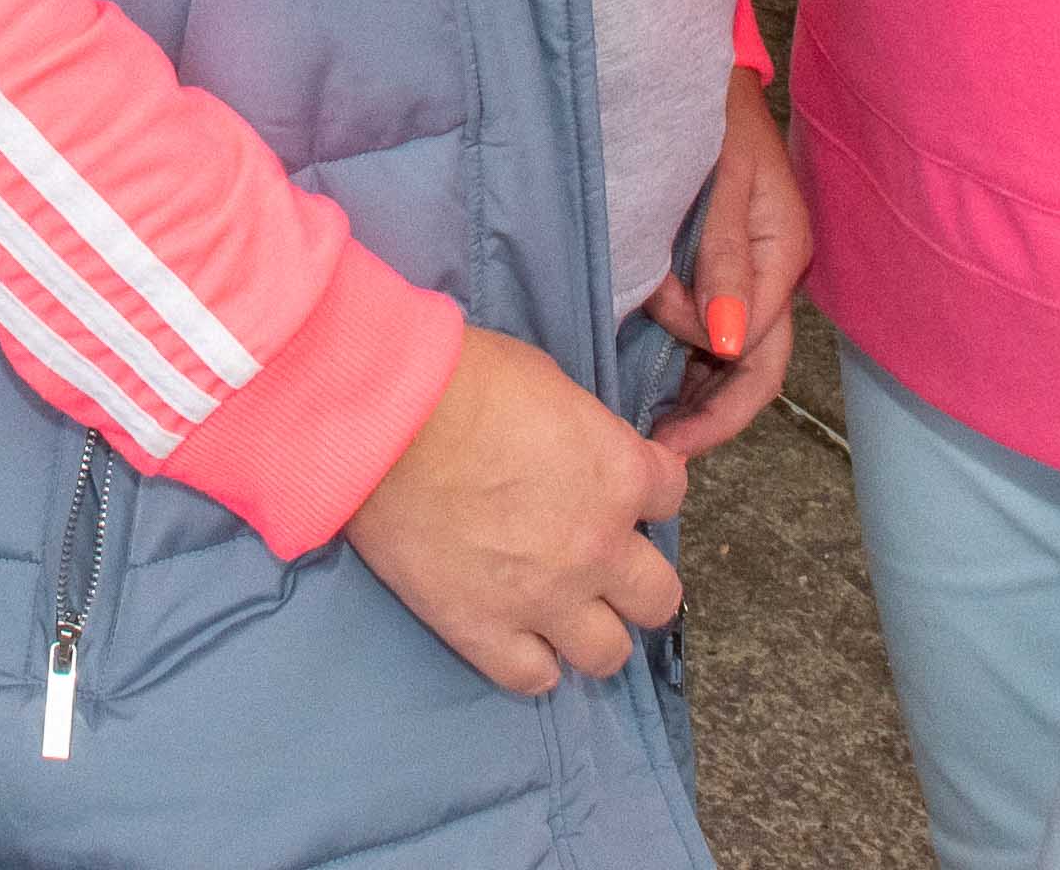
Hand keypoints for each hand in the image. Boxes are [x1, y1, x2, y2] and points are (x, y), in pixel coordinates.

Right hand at [347, 330, 689, 694]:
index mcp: (621, 476)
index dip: (645, 490)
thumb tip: (582, 453)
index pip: (671, 496)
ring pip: (609, 654)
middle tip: (603, 564)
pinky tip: (518, 640)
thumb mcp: (552, 385)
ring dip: (594, 632)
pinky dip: (531, 663)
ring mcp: (545, 600)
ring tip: (564, 614)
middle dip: (638, 580)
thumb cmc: (467, 381)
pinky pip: (533, 678)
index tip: (617, 488)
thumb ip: (585, 435)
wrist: (388, 423)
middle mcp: (599, 548)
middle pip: (659, 597)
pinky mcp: (485, 632)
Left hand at [644, 68, 809, 455]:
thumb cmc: (707, 111)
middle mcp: (768, 273)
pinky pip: (701, 325)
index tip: (666, 435)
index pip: (760, 358)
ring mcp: (741, 270)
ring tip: (642, 422)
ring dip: (689, 391)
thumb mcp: (721, 181)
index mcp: (782, 255)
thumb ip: (721, 259)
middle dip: (706, 415)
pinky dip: (677, 355)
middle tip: (654, 451)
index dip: (716, 405)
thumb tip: (727, 343)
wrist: (684, 64)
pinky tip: (644, 375)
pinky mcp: (713, 262)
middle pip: (749, 368)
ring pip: (724, 355)